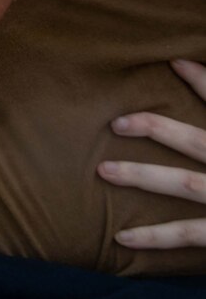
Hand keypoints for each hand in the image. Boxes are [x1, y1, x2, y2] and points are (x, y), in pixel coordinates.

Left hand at [97, 58, 205, 248]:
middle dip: (158, 128)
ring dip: (143, 176)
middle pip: (199, 142)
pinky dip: (157, 237)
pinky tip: (123, 238)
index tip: (175, 61)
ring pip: (185, 184)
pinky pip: (190, 235)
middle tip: (116, 122)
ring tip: (103, 170)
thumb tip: (193, 74)